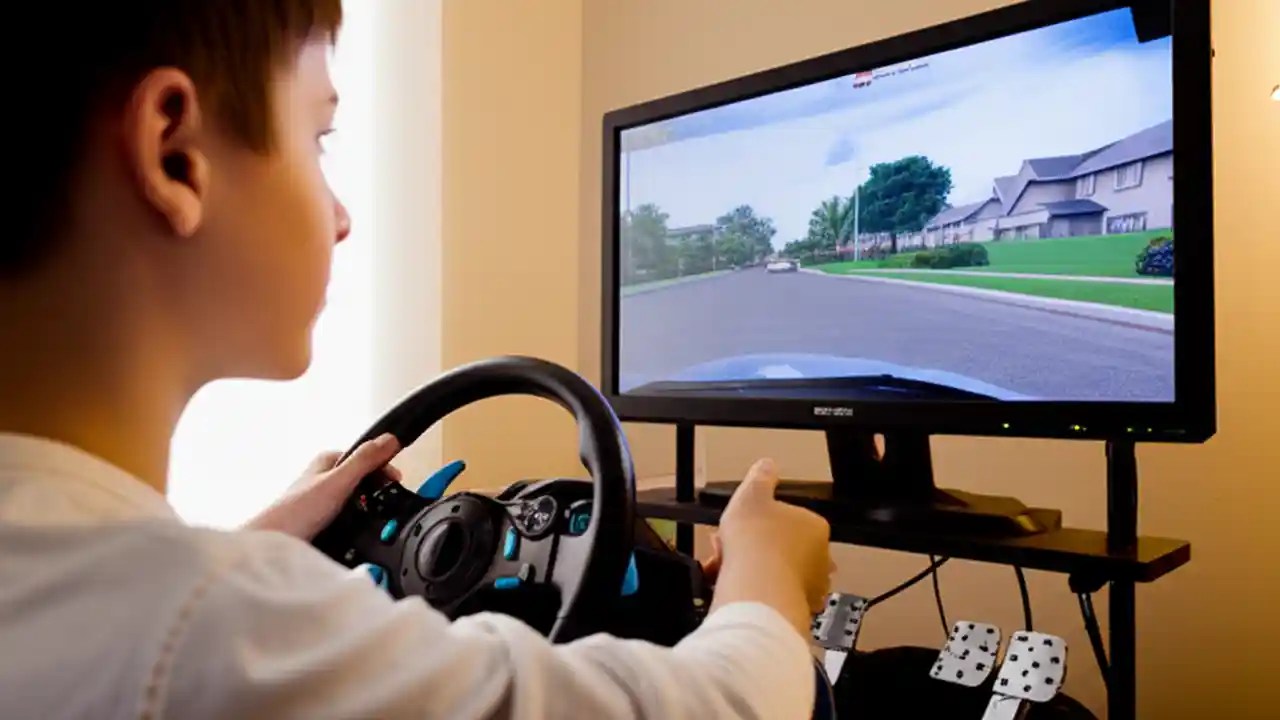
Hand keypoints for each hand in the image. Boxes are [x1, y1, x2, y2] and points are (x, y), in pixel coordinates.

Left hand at [243, 434, 400, 539]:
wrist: (272, 545)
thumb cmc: (295, 512)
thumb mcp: (338, 481)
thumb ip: (364, 460)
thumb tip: (390, 439)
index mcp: (328, 461)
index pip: (366, 456)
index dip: (384, 467)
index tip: (396, 481)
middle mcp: (324, 478)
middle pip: (363, 478)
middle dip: (377, 490)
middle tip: (386, 503)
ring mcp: (322, 500)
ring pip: (356, 499)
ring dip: (367, 509)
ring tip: (373, 520)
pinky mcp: (321, 521)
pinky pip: (348, 519)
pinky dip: (357, 524)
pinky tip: (358, 533)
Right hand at [710, 459, 833, 634]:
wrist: (756, 589)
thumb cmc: (757, 542)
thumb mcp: (752, 494)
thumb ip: (760, 477)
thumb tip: (767, 465)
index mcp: (814, 526)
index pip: (786, 519)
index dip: (758, 521)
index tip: (740, 524)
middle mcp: (818, 557)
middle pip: (779, 547)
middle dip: (750, 546)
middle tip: (726, 546)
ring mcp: (808, 585)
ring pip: (772, 572)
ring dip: (748, 568)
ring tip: (721, 568)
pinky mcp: (794, 608)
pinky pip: (768, 595)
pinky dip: (751, 591)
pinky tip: (729, 585)